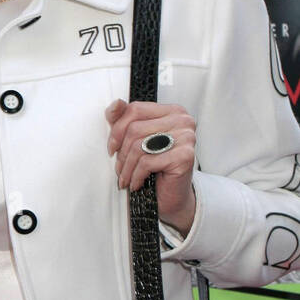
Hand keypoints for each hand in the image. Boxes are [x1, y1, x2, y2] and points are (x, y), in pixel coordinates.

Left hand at [105, 99, 196, 235]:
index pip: (136, 109)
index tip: (112, 147)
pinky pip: (147, 162)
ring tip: (125, 177)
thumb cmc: (154, 167)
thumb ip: (123, 118)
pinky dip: (136, 176)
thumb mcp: (135, 139)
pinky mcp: (185, 156)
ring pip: (139, 146)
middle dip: (121, 152)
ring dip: (126, 167)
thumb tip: (116, 103)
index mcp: (172, 111)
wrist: (171, 196)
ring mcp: (187, 137)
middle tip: (119, 168)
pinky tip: (136, 183)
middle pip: (135, 129)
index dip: (117, 129)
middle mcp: (183, 120)